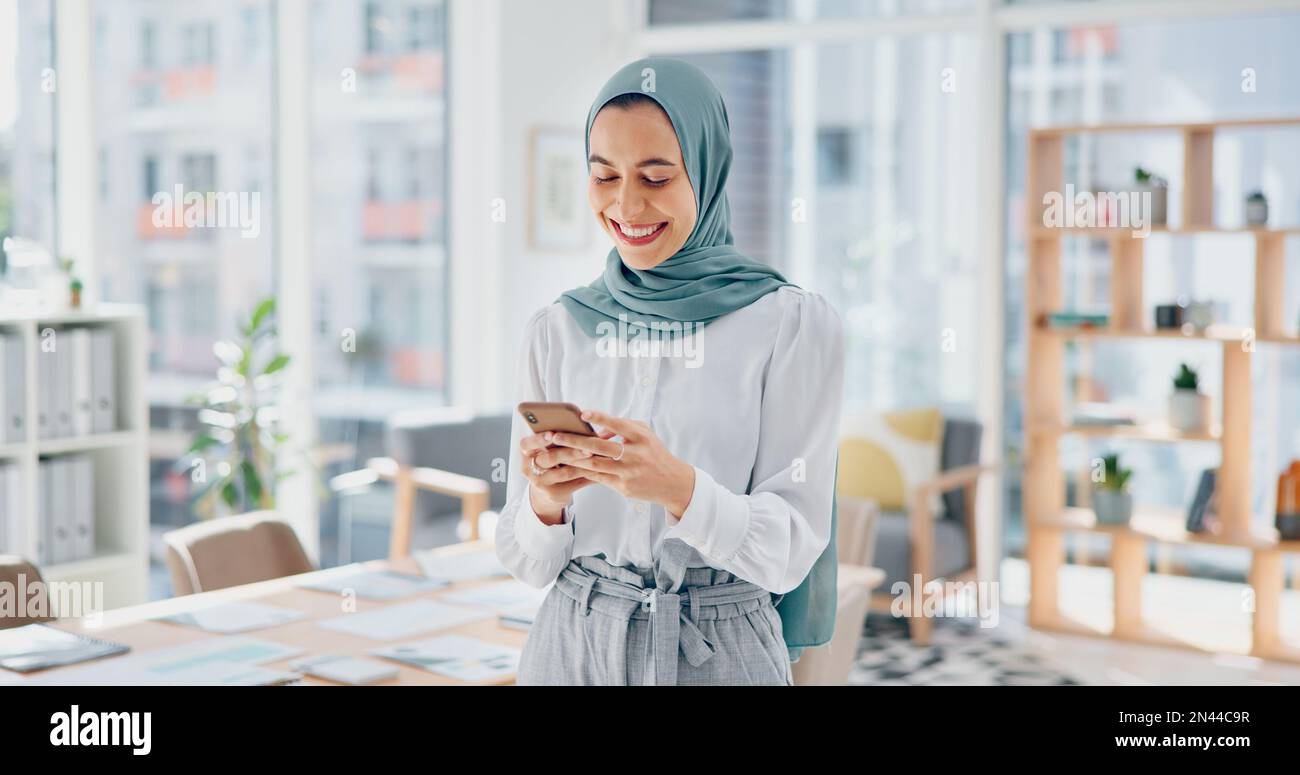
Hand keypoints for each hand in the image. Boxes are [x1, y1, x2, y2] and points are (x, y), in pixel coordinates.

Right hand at [519, 430, 602, 523]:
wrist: (546, 490)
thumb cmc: (552, 459)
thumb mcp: (547, 448)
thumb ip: (559, 435)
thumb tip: (586, 418)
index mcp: (526, 452)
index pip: (527, 444)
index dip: (539, 439)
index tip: (552, 434)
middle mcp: (529, 468)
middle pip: (550, 458)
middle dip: (570, 452)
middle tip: (588, 447)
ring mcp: (540, 482)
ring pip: (564, 472)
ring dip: (583, 463)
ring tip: (599, 455)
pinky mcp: (554, 493)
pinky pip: (574, 483)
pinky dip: (589, 475)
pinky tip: (601, 468)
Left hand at [549, 410, 695, 518]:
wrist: (672, 482)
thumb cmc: (654, 453)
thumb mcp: (645, 434)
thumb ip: (623, 425)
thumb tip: (596, 423)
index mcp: (641, 437)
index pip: (618, 425)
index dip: (600, 418)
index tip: (582, 413)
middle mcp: (635, 455)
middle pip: (600, 447)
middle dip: (574, 441)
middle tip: (555, 435)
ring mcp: (628, 473)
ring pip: (594, 465)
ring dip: (572, 458)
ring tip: (555, 451)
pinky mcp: (623, 487)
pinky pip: (598, 478)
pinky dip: (582, 471)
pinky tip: (567, 466)